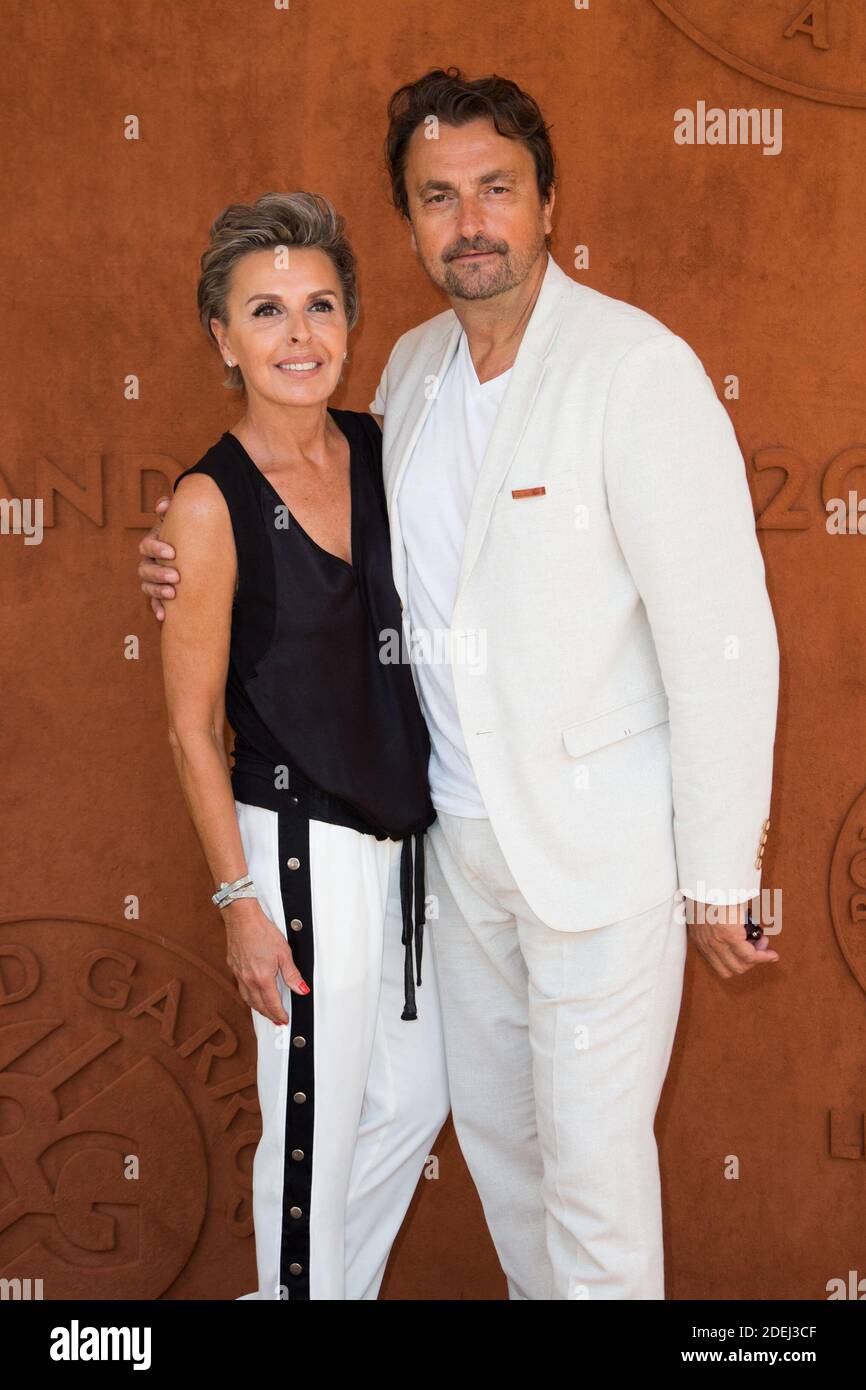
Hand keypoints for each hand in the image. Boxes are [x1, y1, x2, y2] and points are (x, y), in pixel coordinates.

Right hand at [138, 495, 178, 620]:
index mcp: (154, 544)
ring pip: (147, 586)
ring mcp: (153, 579)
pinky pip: (154, 603)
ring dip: (157, 591)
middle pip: (144, 568)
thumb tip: (164, 504)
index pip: (147, 545)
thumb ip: (173, 512)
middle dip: (159, 572)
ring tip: (172, 594)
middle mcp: (150, 561)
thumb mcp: (183, 525)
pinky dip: (158, 609)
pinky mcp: (159, 594)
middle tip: (176, 577)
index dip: (156, 548)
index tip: (172, 552)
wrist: (200, 556)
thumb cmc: (190, 537)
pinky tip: (163, 617)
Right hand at [222, 898, 308, 1024]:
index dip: (279, 1014)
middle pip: (259, 1005)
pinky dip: (249, 996)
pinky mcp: (234, 968)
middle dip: (269, 1015)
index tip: (284, 1020)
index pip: (272, 1004)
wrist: (242, 918)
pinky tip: (253, 994)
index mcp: (262, 978)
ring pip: (248, 999)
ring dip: (258, 1008)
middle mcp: (248, 980)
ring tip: (266, 1011)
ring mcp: (239, 974)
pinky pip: (241, 989)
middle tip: (277, 1020)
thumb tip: (301, 989)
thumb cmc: (261, 931)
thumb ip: (292, 974)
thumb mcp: (284, 953)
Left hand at [685, 898, 779, 979]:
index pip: (718, 965)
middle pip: (730, 970)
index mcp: (700, 940)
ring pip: (741, 965)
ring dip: (757, 959)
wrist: (707, 880)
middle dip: (748, 963)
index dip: (736, 964)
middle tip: (757, 947)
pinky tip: (770, 954)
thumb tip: (739, 929)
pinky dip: (763, 957)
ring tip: (763, 944)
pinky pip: (749, 955)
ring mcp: (717, 942)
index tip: (746, 954)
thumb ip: (718, 925)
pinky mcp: (729, 935)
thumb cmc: (709, 891)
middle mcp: (706, 945)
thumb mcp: (708, 913)